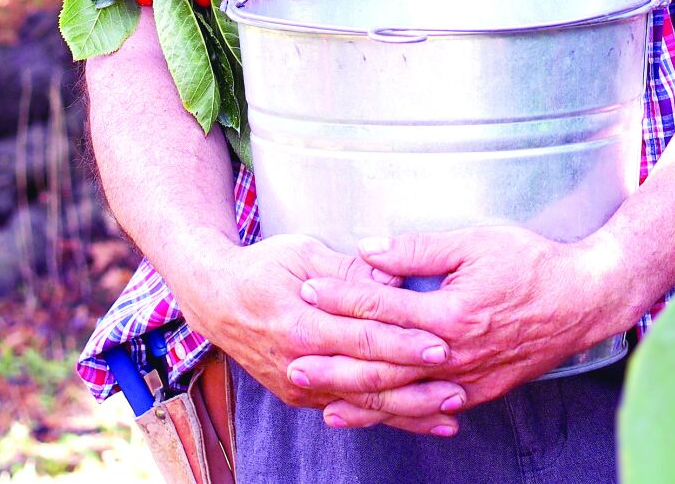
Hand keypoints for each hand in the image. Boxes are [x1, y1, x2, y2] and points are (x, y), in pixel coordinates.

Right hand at [177, 233, 466, 436]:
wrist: (216, 299)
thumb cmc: (263, 267)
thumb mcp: (304, 253)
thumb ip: (349, 271)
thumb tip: (393, 276)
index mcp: (302, 324)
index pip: (363, 338)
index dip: (404, 343)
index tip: (440, 344)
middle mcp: (301, 364)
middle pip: (368, 379)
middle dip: (416, 385)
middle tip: (459, 384)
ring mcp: (301, 386)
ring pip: (363, 405)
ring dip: (409, 411)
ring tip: (451, 412)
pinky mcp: (303, 397)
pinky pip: (351, 411)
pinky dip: (387, 418)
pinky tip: (419, 421)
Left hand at [289, 225, 619, 430]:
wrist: (583, 301)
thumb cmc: (531, 262)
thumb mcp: (475, 241)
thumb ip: (419, 250)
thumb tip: (369, 250)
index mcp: (451, 314)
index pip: (382, 308)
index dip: (342, 297)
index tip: (308, 289)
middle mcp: (454, 356)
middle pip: (382, 364)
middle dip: (334, 362)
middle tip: (292, 358)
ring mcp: (467, 381)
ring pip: (401, 395)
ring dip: (356, 396)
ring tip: (317, 395)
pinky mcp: (480, 393)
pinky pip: (428, 409)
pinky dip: (395, 413)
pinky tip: (370, 413)